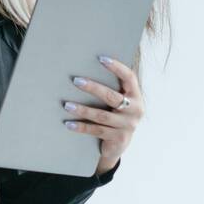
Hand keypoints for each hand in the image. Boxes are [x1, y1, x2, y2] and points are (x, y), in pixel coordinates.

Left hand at [64, 55, 143, 174]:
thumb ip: (111, 89)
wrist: (119, 145)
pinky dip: (81, 127)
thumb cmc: (114, 116)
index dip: (117, 67)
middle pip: (112, 97)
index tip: (101, 58)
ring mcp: (128, 126)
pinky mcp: (119, 138)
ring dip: (82, 110)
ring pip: (101, 115)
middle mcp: (135, 110)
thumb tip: (85, 71)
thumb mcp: (118, 103)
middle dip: (93, 88)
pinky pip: (96, 130)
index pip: (130, 77)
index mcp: (136, 96)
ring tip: (67, 105)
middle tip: (76, 80)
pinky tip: (68, 123)